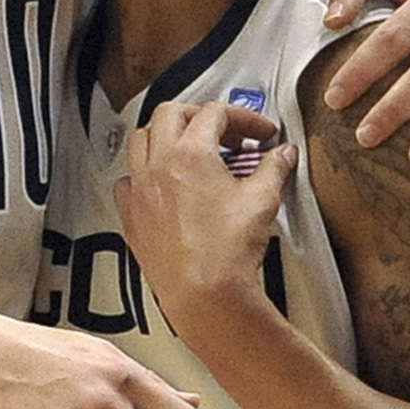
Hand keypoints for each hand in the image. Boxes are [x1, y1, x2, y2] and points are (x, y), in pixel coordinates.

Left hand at [113, 101, 295, 333]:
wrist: (204, 295)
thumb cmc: (227, 251)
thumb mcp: (262, 200)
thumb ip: (274, 168)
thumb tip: (282, 155)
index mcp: (190, 153)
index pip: (215, 113)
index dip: (243, 117)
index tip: (259, 133)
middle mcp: (158, 165)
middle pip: (170, 114)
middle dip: (199, 115)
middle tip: (223, 132)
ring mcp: (140, 191)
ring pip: (140, 141)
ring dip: (166, 136)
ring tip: (190, 149)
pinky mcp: (132, 218)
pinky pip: (127, 181)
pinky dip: (142, 174)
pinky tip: (161, 184)